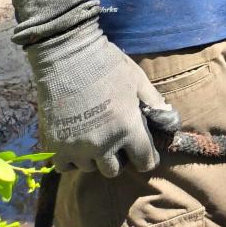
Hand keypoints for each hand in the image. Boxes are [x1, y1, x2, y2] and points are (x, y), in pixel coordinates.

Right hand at [26, 20, 180, 175]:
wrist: (68, 56)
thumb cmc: (108, 65)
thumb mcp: (138, 80)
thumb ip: (155, 103)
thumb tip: (171, 120)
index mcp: (127, 129)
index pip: (144, 162)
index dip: (148, 159)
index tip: (146, 154)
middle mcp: (102, 144)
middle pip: (114, 170)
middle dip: (120, 158)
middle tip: (117, 141)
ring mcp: (76, 147)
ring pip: (90, 168)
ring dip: (95, 157)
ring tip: (95, 138)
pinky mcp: (54, 145)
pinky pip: (65, 166)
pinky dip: (71, 159)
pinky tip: (76, 142)